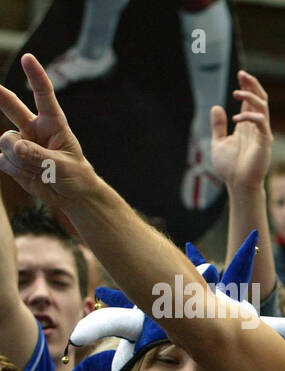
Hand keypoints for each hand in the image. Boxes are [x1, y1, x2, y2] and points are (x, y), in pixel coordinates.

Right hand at [0, 54, 96, 206]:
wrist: (71, 196)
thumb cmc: (75, 176)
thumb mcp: (63, 166)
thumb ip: (39, 156)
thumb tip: (13, 145)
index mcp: (54, 125)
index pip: (44, 97)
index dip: (36, 77)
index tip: (28, 58)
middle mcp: (34, 129)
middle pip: (10, 106)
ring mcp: (20, 143)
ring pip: (6, 141)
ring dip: (17, 157)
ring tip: (37, 169)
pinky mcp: (10, 158)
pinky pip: (2, 159)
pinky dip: (13, 168)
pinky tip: (27, 174)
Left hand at [210, 70, 272, 189]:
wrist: (238, 184)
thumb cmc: (230, 167)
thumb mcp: (219, 141)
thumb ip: (218, 126)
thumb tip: (216, 107)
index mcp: (247, 126)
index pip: (251, 101)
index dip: (247, 87)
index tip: (241, 75)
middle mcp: (257, 127)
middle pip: (260, 100)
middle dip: (253, 85)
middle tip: (243, 74)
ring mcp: (262, 133)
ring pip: (263, 107)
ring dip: (251, 97)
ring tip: (237, 92)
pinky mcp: (265, 141)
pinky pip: (261, 122)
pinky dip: (249, 116)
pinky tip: (236, 118)